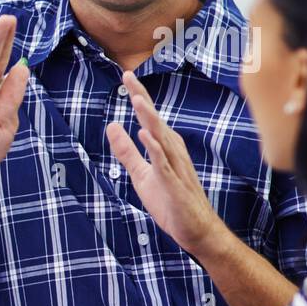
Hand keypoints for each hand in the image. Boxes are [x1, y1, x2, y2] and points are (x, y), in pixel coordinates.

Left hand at [105, 70, 224, 256]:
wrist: (195, 230)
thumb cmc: (170, 202)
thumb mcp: (140, 174)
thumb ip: (126, 151)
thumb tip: (111, 126)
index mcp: (164, 147)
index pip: (149, 118)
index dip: (138, 96)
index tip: (126, 75)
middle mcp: (172, 151)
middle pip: (154, 120)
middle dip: (142, 98)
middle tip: (128, 75)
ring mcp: (175, 167)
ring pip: (161, 137)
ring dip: (149, 118)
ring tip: (136, 99)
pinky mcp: (174, 185)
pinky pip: (164, 164)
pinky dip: (155, 149)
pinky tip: (145, 136)